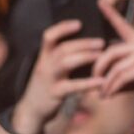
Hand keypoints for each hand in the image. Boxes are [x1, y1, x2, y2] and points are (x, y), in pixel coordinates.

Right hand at [9, 19, 105, 133]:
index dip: (63, 28)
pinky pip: (73, 86)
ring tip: (102, 55)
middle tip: (101, 42)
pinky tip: (101, 81)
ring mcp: (49, 79)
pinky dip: (88, 83)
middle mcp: (44, 65)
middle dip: (83, 43)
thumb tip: (87, 47)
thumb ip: (63, 58)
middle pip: (63, 48)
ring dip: (86, 56)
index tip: (79, 23)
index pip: (49, 36)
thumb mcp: (50, 69)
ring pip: (66, 62)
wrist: (32, 110)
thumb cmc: (47, 86)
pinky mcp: (55, 93)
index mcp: (44, 57)